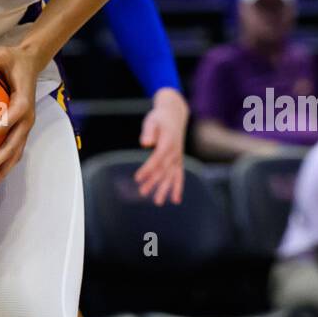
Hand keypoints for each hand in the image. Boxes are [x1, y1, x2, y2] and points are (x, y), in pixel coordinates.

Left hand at [0, 43, 41, 189]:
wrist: (32, 63)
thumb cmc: (14, 59)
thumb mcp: (3, 54)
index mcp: (23, 101)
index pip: (10, 119)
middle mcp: (27, 118)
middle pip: (15, 145)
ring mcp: (26, 126)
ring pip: (16, 153)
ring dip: (3, 169)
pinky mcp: (22, 129)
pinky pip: (14, 150)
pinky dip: (4, 164)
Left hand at [135, 87, 186, 204]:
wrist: (174, 114)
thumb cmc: (160, 117)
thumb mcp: (152, 121)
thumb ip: (149, 132)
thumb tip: (144, 143)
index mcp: (168, 143)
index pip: (157, 159)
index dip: (147, 169)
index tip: (137, 178)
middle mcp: (175, 152)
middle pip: (163, 170)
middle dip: (153, 182)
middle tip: (142, 193)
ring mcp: (178, 157)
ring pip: (171, 176)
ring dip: (165, 189)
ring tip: (158, 202)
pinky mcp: (178, 160)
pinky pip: (179, 175)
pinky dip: (178, 187)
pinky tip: (176, 200)